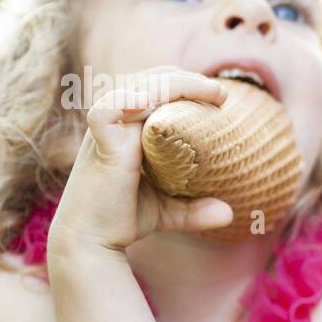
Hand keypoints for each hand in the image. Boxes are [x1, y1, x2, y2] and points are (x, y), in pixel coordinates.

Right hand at [47, 67, 232, 255]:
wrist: (92, 243)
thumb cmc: (123, 219)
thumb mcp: (168, 211)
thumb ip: (196, 209)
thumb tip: (229, 214)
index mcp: (128, 127)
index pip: (153, 87)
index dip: (183, 83)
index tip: (219, 95)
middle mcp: (116, 123)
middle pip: (147, 80)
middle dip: (184, 78)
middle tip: (221, 92)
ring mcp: (106, 132)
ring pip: (134, 88)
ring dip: (174, 84)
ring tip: (210, 91)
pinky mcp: (100, 147)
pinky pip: (105, 112)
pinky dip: (125, 102)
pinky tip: (150, 102)